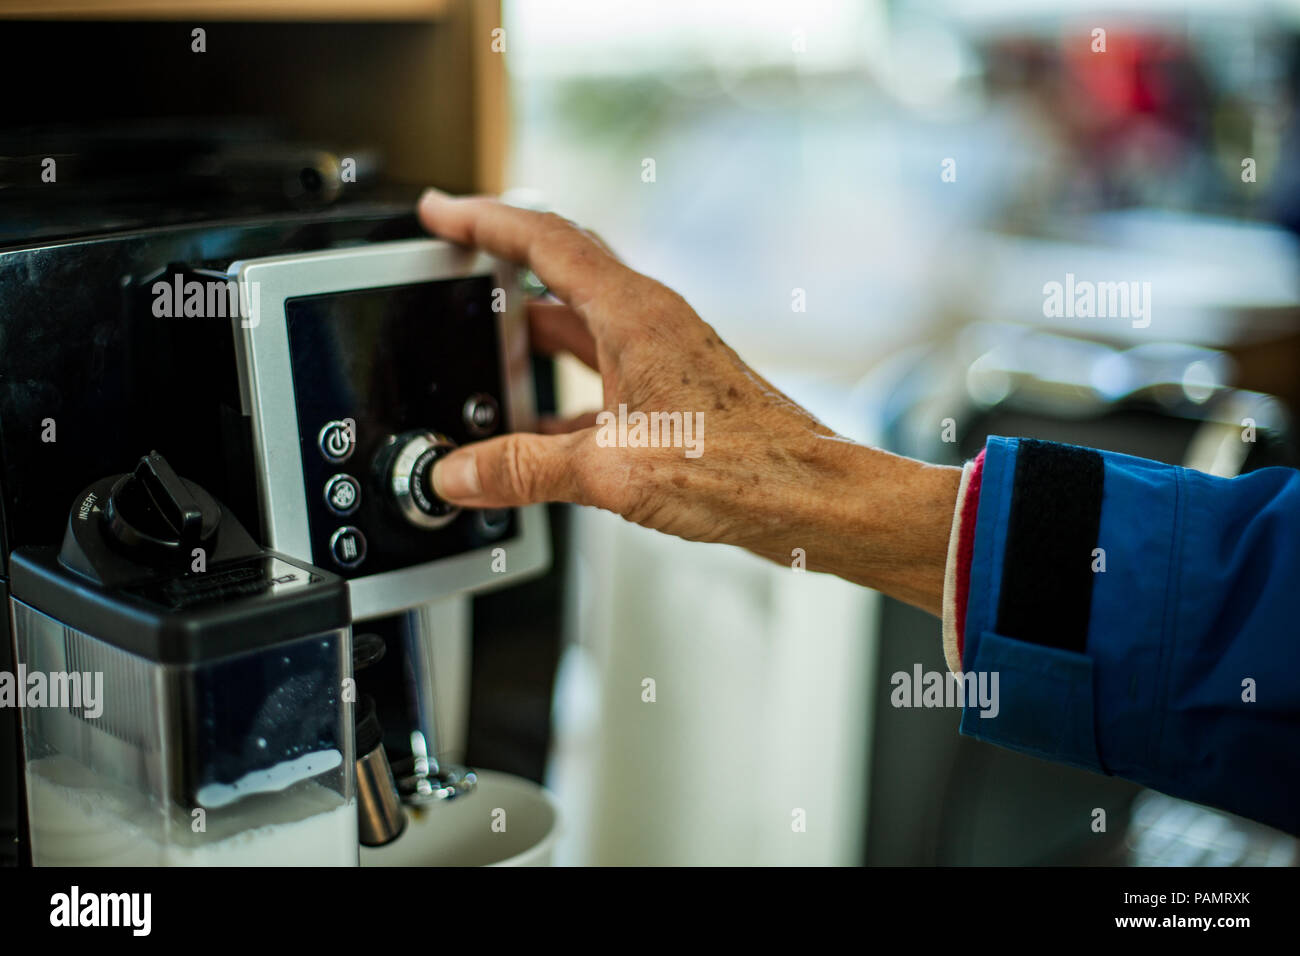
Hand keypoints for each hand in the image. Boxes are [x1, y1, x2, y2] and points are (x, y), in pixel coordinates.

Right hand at [418, 190, 959, 614]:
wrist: (812, 499)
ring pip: (578, 329)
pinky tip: (534, 432)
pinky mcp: (672, 397)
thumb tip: (457, 474)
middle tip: (451, 268)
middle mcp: (649, 323)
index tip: (437, 212)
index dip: (481, 220)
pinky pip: (599, 379)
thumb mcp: (612, 470)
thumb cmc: (745, 469)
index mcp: (634, 315)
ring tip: (478, 358)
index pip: (542, 240)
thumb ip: (525, 470)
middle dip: (498, 266)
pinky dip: (558, 395)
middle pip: (559, 272)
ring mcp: (663, 358)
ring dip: (528, 339)